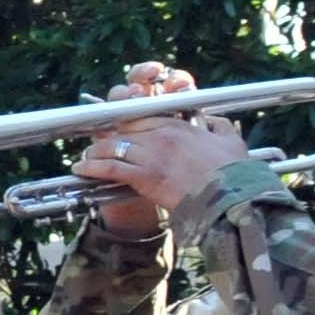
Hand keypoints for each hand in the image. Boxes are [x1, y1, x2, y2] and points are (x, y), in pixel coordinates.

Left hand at [72, 63, 244, 233]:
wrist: (231, 197)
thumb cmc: (234, 173)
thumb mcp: (231, 142)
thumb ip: (219, 127)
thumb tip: (213, 121)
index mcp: (180, 126)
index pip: (143, 117)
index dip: (127, 125)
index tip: (119, 131)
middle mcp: (163, 135)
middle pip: (124, 130)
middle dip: (108, 137)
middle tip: (97, 145)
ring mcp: (153, 154)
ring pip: (113, 146)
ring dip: (96, 152)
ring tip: (86, 158)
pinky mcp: (146, 175)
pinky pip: (110, 167)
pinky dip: (92, 167)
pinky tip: (81, 168)